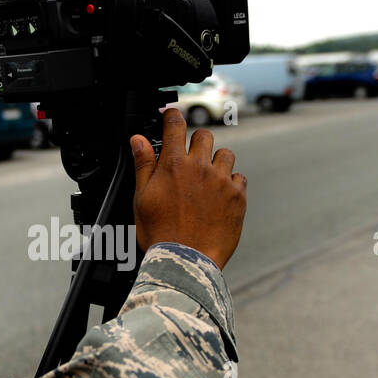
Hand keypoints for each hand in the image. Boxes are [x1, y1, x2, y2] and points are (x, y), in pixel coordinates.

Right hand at [130, 108, 246, 269]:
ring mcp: (222, 181)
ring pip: (225, 154)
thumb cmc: (160, 233)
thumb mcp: (142, 198)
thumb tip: (138, 140)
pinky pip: (240, 178)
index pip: (175, 125)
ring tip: (208, 178)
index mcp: (173, 165)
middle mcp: (200, 168)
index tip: (172, 116)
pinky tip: (221, 196)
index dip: (172, 116)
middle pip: (204, 135)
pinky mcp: (238, 197)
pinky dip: (232, 183)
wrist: (186, 262)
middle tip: (190, 159)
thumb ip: (143, 165)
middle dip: (196, 142)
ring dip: (217, 161)